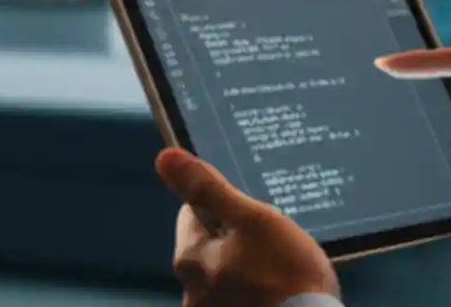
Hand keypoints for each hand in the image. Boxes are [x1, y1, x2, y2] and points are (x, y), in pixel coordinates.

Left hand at [156, 148, 339, 306]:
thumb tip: (165, 157)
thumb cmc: (285, 275)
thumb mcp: (251, 220)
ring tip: (283, 275)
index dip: (224, 207)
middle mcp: (191, 293)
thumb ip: (209, 189)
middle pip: (210, 250)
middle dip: (237, 243)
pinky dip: (258, 295)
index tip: (252, 215)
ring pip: (228, 278)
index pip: (192, 214)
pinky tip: (280, 295)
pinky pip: (243, 300)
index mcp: (189, 259)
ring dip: (248, 272)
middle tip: (274, 246)